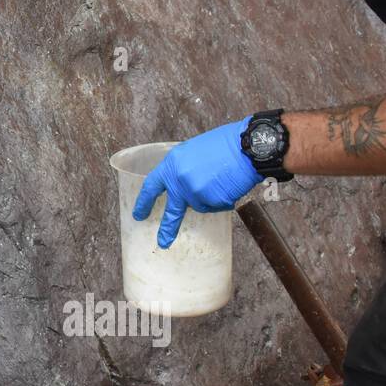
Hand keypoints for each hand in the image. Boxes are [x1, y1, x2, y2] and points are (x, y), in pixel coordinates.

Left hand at [132, 116, 260, 248]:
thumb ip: (182, 168)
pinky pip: (217, 206)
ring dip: (210, 198)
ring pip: (200, 205)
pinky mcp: (213, 201)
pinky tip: (229, 184)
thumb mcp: (192, 151)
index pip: (151, 186)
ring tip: (221, 180)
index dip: (144, 201)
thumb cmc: (223, 144)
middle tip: (162, 242)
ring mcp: (196, 192)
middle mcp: (180, 181)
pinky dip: (223, 199)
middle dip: (167, 228)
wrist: (247, 146)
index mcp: (172, 165)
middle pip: (172, 211)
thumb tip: (181, 183)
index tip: (138, 214)